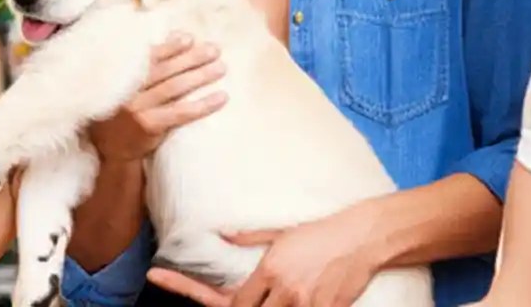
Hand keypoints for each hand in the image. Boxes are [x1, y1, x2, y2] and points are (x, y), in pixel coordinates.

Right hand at [87, 32, 227, 162]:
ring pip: (175, 88)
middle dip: (192, 58)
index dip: (170, 47)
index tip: (190, 39)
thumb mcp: (127, 84)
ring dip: (201, 76)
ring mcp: (138, 108)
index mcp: (122, 76)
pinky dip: (203, 104)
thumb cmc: (124, 110)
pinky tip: (221, 98)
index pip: (148, 57)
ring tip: (221, 68)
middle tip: (215, 50)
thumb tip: (178, 35)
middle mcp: (128, 90)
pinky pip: (181, 112)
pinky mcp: (149, 125)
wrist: (113, 149)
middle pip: (166, 70)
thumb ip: (149, 62)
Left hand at [147, 203, 384, 306]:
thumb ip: (249, 238)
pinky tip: (286, 304)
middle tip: (224, 301)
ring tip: (255, 300)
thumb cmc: (321, 231)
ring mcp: (308, 304)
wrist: (365, 236)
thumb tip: (221, 237)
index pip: (231, 302)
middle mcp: (286, 291)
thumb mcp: (280, 232)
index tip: (165, 280)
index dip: (199, 297)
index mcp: (270, 270)